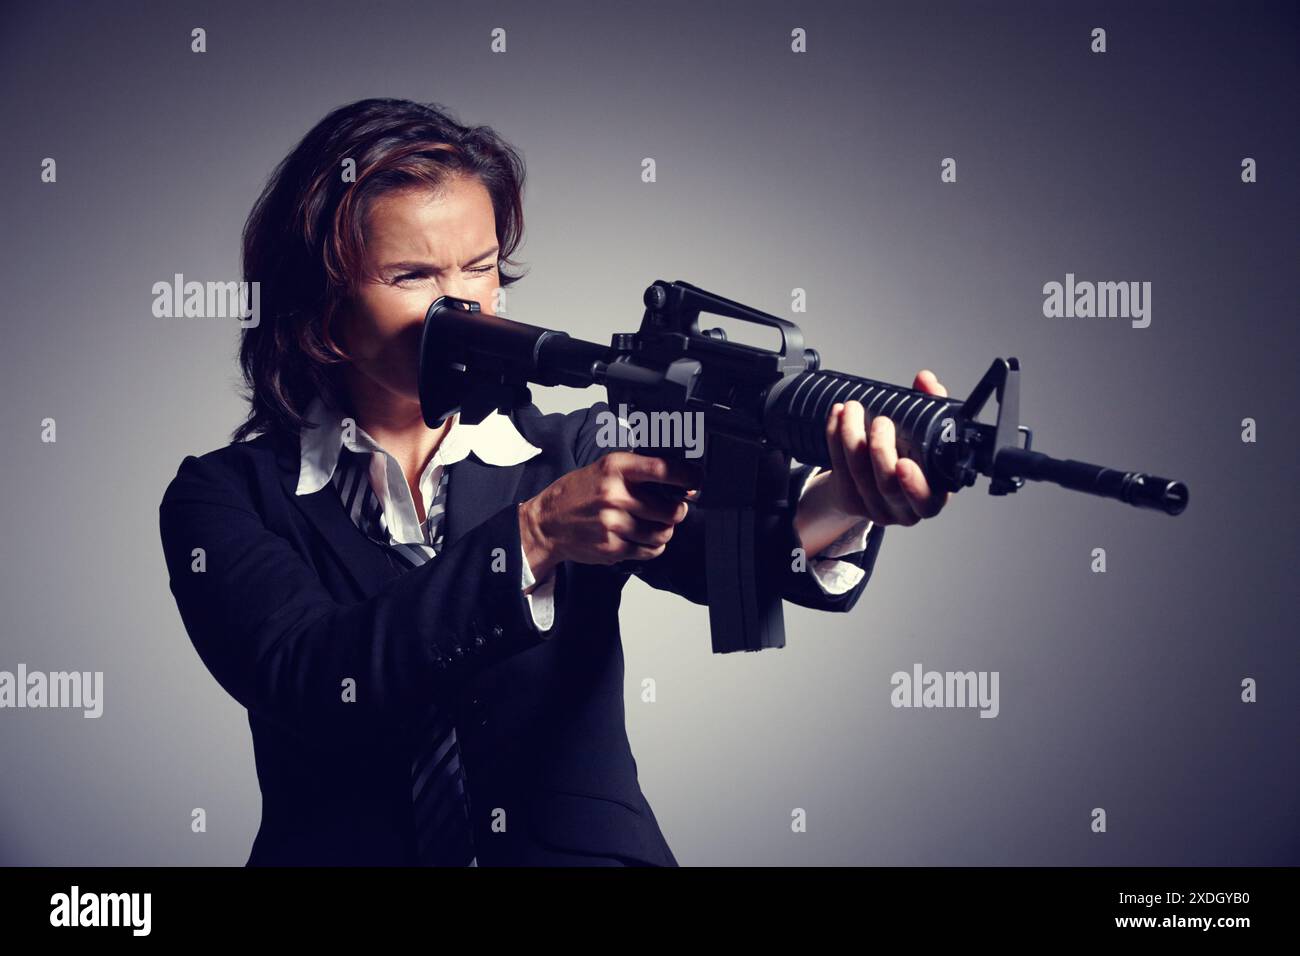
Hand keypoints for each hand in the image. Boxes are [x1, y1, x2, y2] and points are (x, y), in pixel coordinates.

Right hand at [518, 452, 699, 581]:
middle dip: (677, 510)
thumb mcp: (604, 468)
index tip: (696, 481)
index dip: (688, 477)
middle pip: (671, 509)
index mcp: (615, 468)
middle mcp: (615, 495)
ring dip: (665, 530)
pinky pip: (650, 551)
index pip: (663, 469)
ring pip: (664, 533)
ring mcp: (614, 524)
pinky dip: (652, 546)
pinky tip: (641, 538)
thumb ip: (637, 470)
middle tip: (673, 508)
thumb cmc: (577, 494)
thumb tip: (677, 475)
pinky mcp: (612, 547)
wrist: (546, 523)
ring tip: (655, 525)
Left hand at [821, 369, 952, 526]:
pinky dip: (834, 438)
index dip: (914, 484)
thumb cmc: (910, 456)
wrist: (878, 483)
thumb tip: (927, 380)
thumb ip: (931, 407)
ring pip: (859, 475)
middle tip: (880, 422)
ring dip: (852, 437)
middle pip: (888, 486)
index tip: (904, 462)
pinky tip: (837, 416)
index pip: (926, 500)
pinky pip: (839, 468)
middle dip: (880, 450)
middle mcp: (904, 509)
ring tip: (852, 408)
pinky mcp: (850, 500)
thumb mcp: (926, 435)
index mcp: (931, 496)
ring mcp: (875, 508)